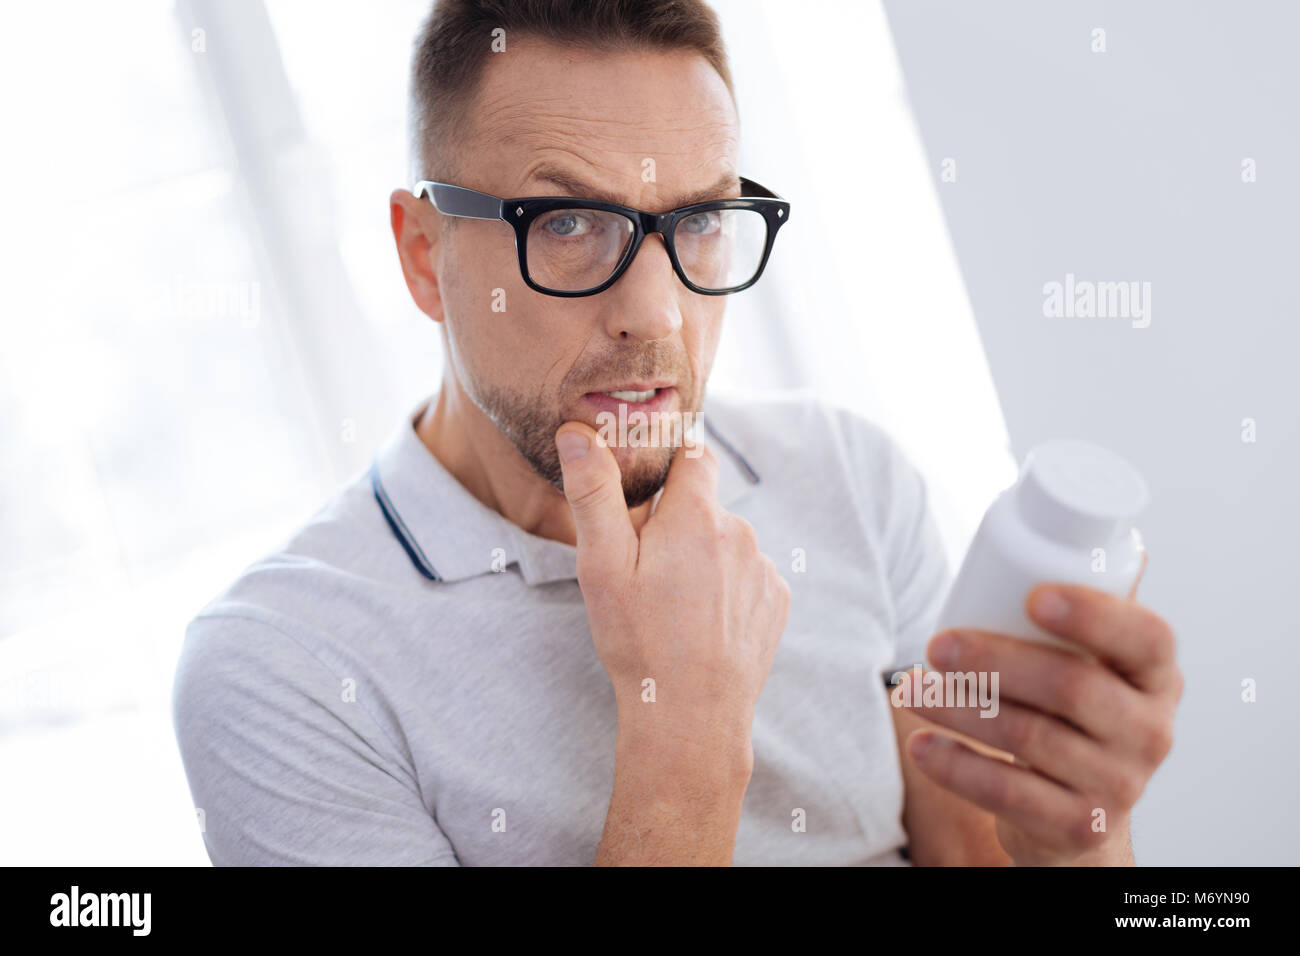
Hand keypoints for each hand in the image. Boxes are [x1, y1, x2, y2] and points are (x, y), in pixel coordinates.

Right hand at [555, 422, 790, 757]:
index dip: (671, 462)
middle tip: (645, 570)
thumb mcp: (603, 566)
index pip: (694, 454)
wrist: (691, 717)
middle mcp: (740, 532)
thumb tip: (579, 434)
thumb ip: (594, 494)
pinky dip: (726, 589)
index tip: (650, 485)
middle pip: (704, 506)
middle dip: (678, 525)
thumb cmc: (640, 641)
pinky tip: (701, 624)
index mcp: (696, 516)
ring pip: (725, 543)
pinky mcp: (777, 601)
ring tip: (673, 606)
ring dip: (702, 559)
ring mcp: (763, 568)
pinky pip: (747, 576)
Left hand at [897, 583, 1182, 864]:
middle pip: (1072, 687)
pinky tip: (921, 745)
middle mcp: (1150, 731)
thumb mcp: (1098, 665)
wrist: (1078, 814)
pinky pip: (1011, 796)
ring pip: (1030, 739)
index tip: (1032, 596)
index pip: (1146, 638)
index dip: (1094, 615)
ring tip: (909, 689)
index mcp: (1157, 676)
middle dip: (994, 660)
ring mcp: (1118, 784)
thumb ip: (1092, 609)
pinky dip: (957, 767)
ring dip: (959, 708)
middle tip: (935, 644)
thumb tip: (1088, 531)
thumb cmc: (1074, 715)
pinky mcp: (1077, 828)